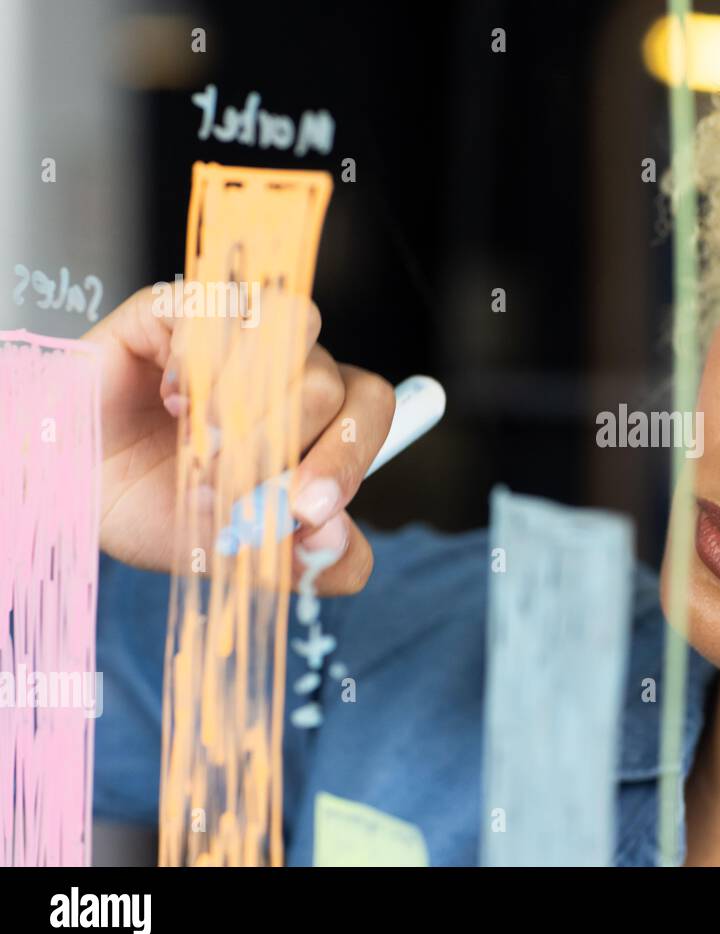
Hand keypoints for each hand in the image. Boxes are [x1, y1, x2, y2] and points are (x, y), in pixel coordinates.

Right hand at [85, 283, 395, 594]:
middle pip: (327, 384)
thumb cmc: (158, 509)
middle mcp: (289, 366)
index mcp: (318, 417)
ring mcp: (239, 330)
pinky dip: (200, 361)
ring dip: (247, 401)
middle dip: (275, 452)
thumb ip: (296, 559)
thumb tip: (335, 538)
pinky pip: (216, 307)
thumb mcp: (232, 555)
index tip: (309, 508)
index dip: (348, 458)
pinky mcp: (180, 307)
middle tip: (220, 489)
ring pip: (293, 328)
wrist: (70, 489)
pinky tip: (173, 399)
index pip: (370, 409)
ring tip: (201, 445)